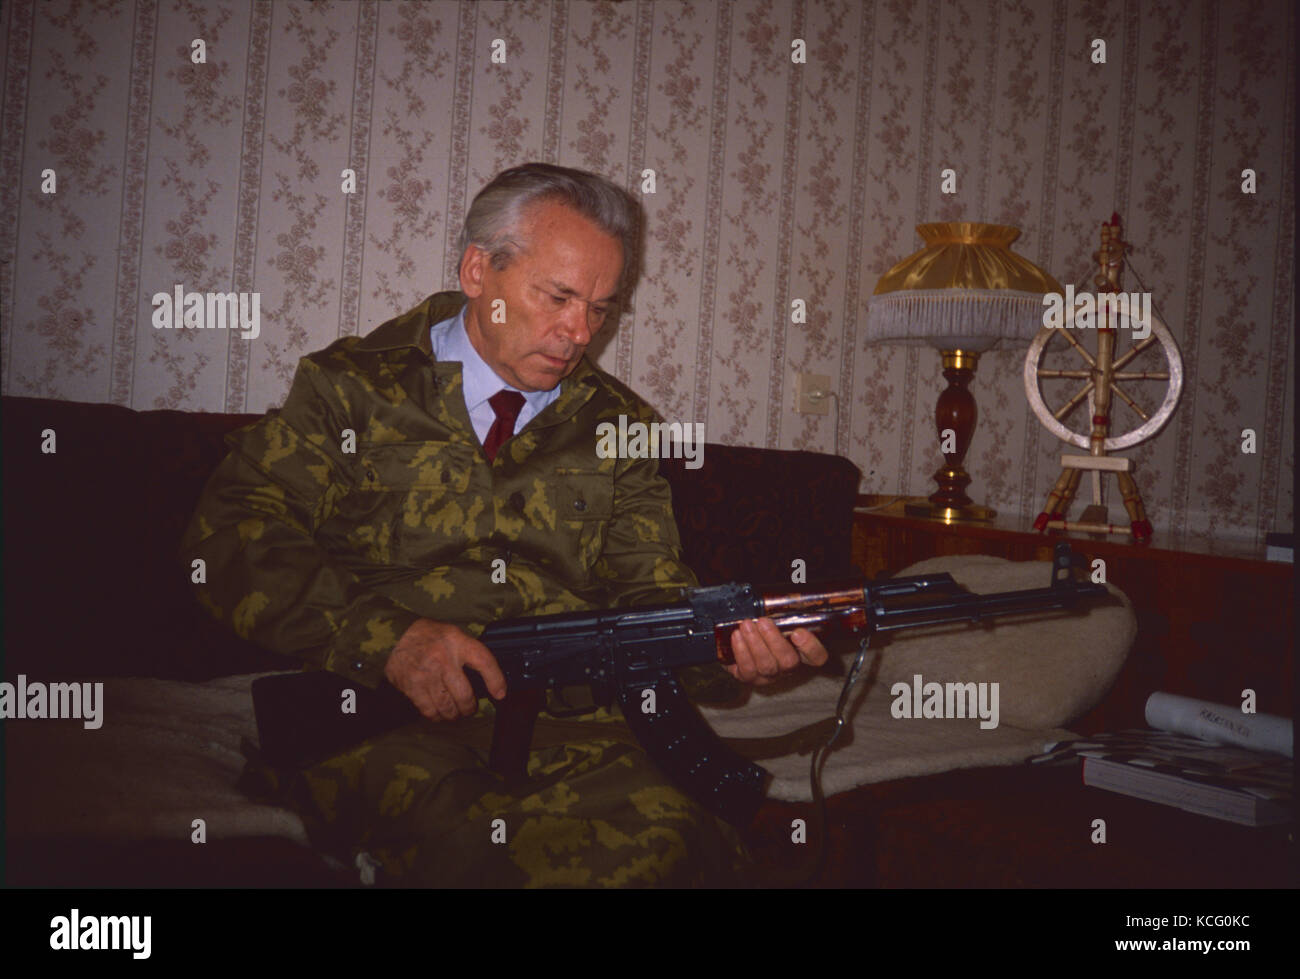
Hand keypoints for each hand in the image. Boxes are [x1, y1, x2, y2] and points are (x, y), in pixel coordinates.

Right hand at [384, 618, 507, 720]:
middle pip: (465, 695)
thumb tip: (490, 681)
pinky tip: (438, 712)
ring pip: (447, 707)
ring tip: (455, 712)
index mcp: (458, 642)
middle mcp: (443, 658)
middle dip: (470, 708)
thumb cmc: (432, 637)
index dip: (496, 681)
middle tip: (469, 708)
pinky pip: (429, 710)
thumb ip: (470, 653)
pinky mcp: (412, 686)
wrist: (398, 634)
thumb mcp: (455, 635)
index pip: (484, 661)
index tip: (500, 694)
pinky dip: (436, 716)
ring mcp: (426, 673)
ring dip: (454, 714)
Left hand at [724, 619, 828, 685]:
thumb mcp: (778, 620)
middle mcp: (787, 668)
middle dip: (774, 640)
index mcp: (801, 652)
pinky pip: (747, 670)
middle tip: (762, 622)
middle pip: (789, 661)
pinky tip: (737, 637)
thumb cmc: (764, 629)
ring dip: (755, 643)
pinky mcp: (750, 678)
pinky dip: (741, 651)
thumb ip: (784, 614)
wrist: (740, 644)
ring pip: (766, 665)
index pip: (817, 657)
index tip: (798, 632)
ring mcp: (769, 675)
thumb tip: (784, 595)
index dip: (810, 647)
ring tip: (746, 626)